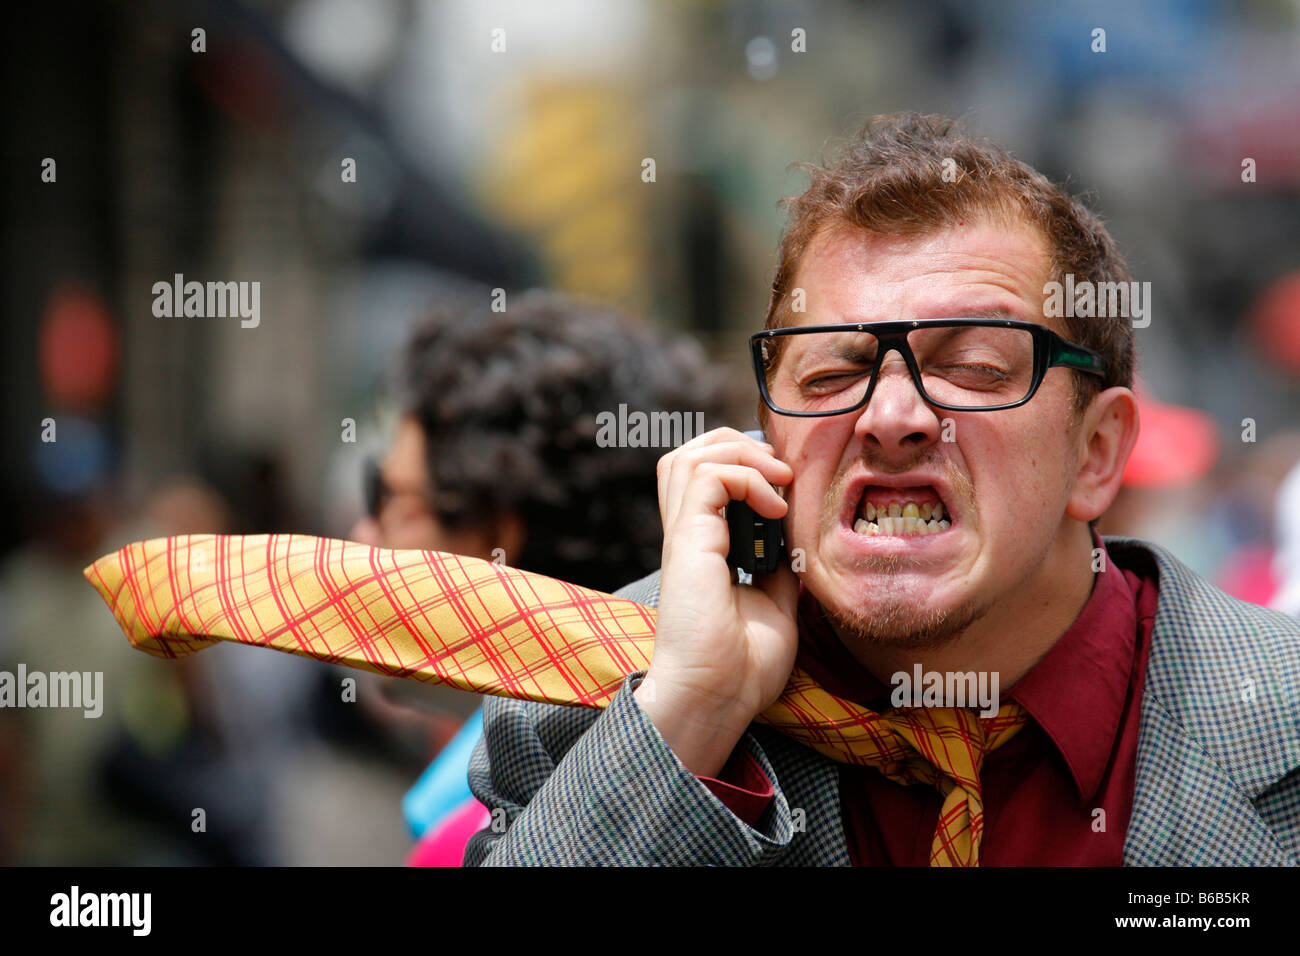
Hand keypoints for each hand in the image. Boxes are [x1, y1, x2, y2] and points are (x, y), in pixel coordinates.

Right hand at [633, 427, 799, 776]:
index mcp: (702, 549)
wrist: (717, 699)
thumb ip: (779, 569)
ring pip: (689, 455)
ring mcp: (684, 536)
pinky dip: (747, 478)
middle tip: (781, 475)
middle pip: (687, 454)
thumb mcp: (775, 605)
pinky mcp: (687, 542)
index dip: (744, 465)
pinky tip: (776, 509)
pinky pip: (709, 477)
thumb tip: (794, 543)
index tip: (788, 490)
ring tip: (779, 482)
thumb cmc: (741, 668)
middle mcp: (687, 536)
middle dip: (737, 446)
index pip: (705, 478)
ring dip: (742, 455)